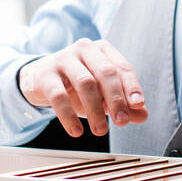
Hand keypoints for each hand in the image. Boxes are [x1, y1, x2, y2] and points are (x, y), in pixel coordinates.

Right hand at [17, 39, 147, 137]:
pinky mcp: (45, 75)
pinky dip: (69, 116)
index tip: (138, 105)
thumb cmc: (75, 85)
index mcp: (102, 50)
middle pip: (105, 72)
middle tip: (122, 121)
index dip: (132, 87)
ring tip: (100, 131)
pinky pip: (59, 96)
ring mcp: (63, 59)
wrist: (38, 79)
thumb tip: (142, 115)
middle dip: (116, 99)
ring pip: (85, 83)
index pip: (122, 67)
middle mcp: (84, 49)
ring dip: (95, 109)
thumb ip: (123, 103)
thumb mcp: (101, 94)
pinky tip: (77, 131)